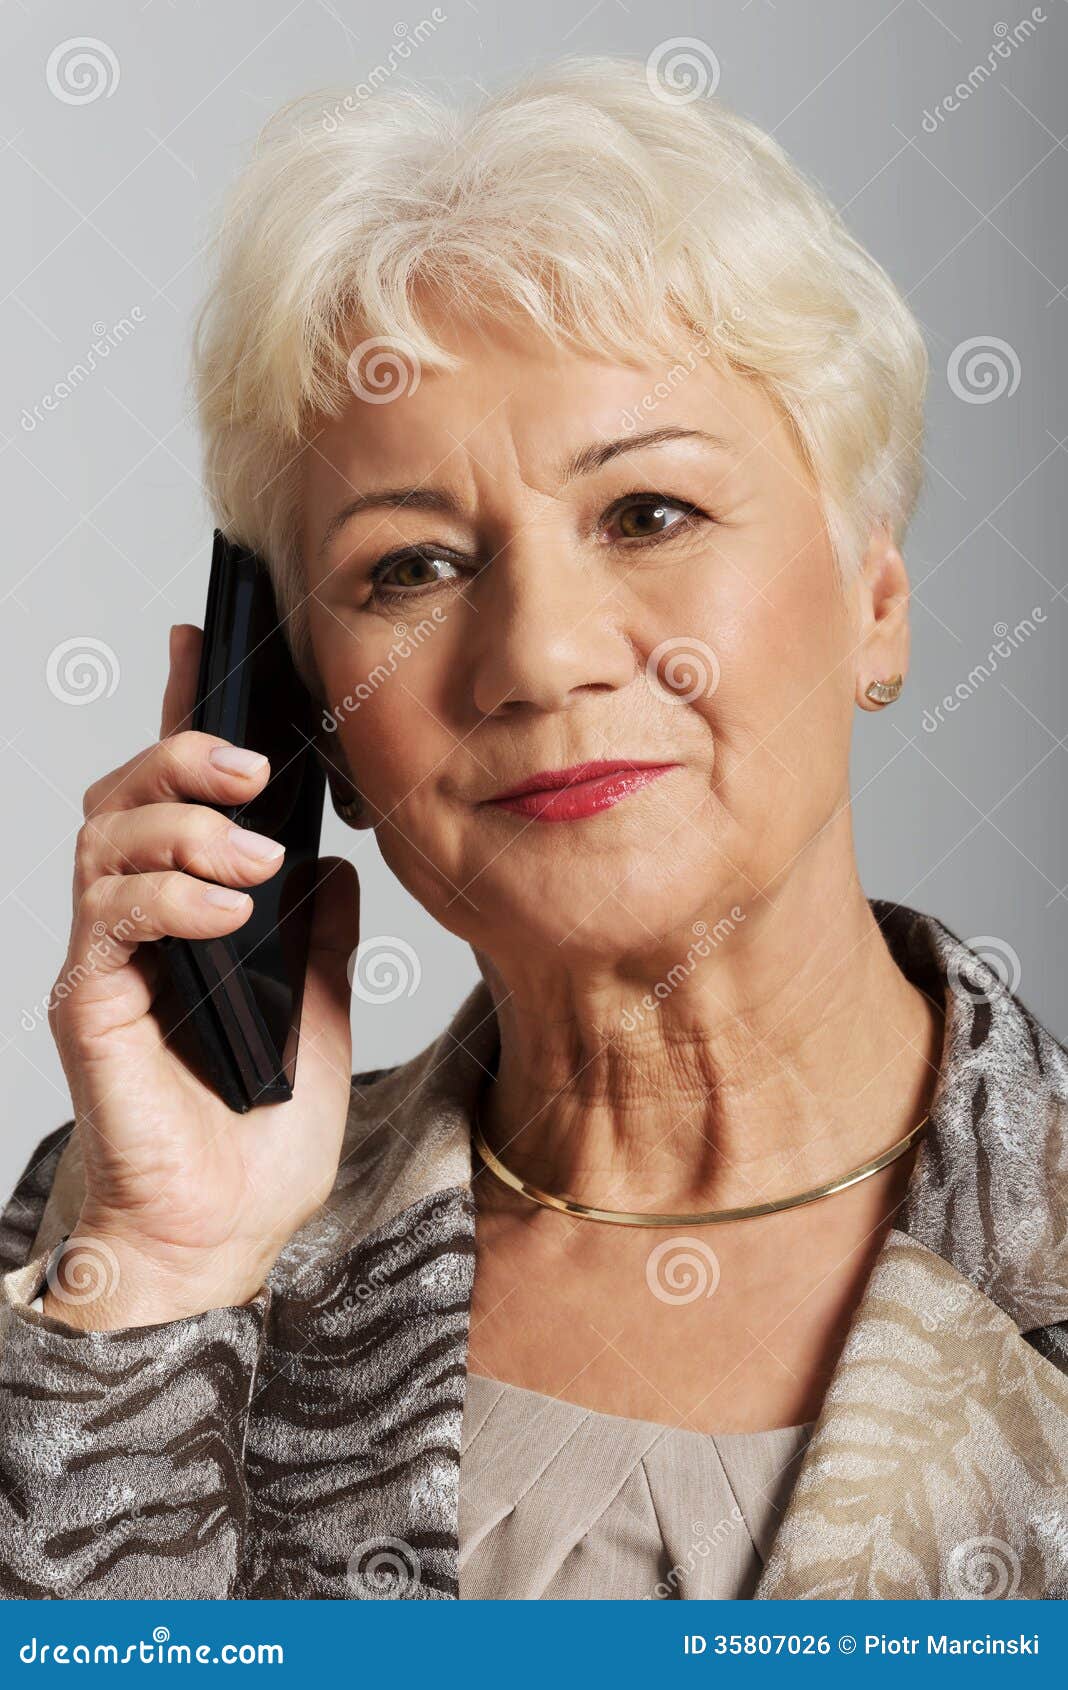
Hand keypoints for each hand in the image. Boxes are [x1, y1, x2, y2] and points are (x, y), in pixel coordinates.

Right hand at [44, 624, 358, 1329]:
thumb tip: (336, 868)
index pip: (172, 799)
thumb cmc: (256, 1138)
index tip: (198, 640)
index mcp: (185, 920)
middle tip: (255, 772)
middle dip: (183, 758)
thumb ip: (319, 941)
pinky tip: (226, 914)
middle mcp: (132, 931)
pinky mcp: (90, 1007)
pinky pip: (110, 920)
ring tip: (254, 859)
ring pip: (105, 841)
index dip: (179, 715)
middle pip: (119, 798)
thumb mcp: (318, 1018)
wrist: (222, 1235)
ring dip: (186, 830)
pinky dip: (170, 898)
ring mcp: (105, 965)